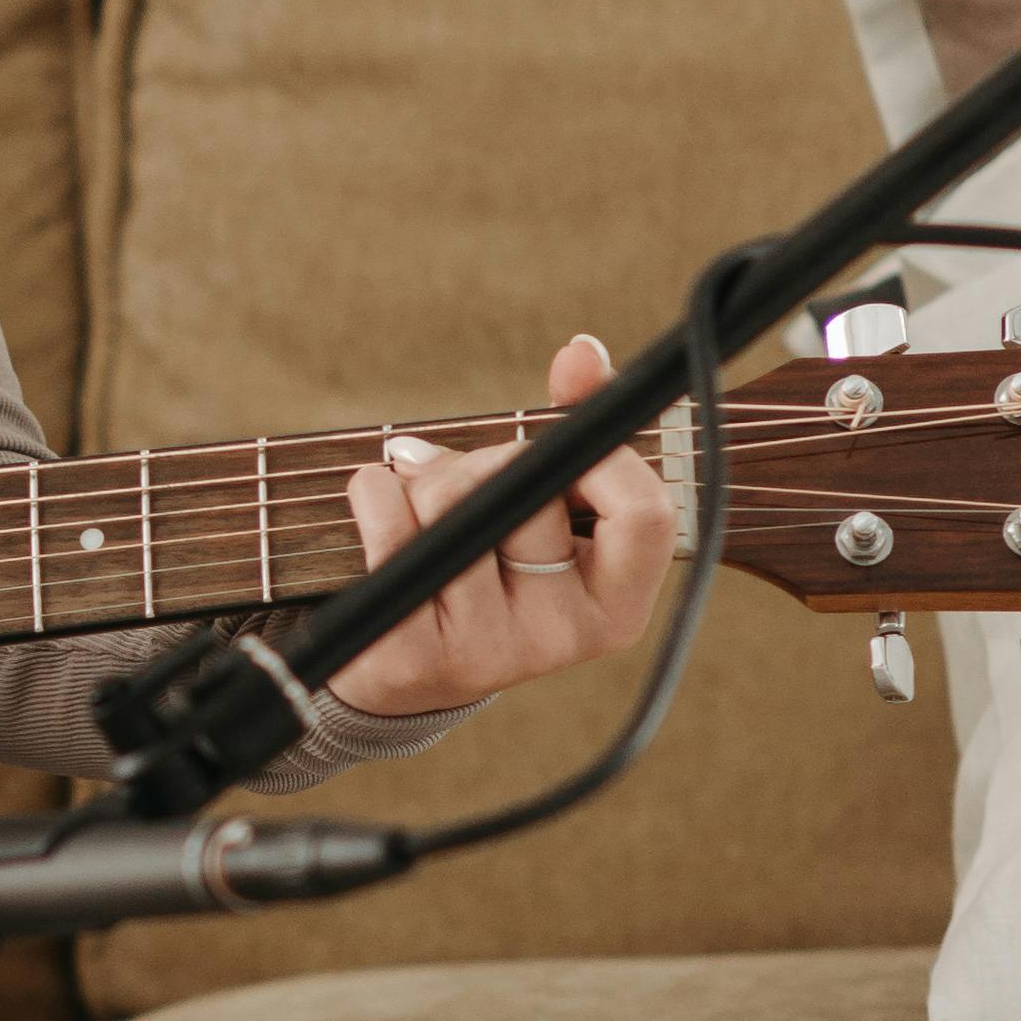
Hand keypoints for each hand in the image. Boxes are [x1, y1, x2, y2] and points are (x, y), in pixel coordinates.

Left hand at [325, 331, 673, 722]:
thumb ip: (573, 432)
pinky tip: (378, 510)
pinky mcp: (413, 653)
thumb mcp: (544, 508)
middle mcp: (564, 637)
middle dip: (487, 457)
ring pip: (453, 502)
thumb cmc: (487, 568)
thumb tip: (583, 352)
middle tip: (462, 477)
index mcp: (616, 606)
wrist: (404, 668)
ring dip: (422, 477)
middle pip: (531, 489)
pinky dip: (374, 493)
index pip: (645, 512)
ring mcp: (488, 652)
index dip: (603, 455)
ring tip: (418, 503)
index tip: (560, 442)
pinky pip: (390, 527)